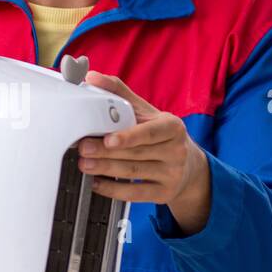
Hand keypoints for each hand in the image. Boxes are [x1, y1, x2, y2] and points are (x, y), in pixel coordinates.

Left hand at [76, 70, 211, 234]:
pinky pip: (136, 194)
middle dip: (106, 152)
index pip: (150, 132)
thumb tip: (92, 77)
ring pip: (133, 174)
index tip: (108, 138)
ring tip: (84, 164)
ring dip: (105, 170)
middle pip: (136, 153)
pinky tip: (97, 183)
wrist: (188, 165)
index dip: (129, 136)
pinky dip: (113, 190)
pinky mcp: (164, 193)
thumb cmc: (161, 134)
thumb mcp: (147, 112)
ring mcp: (172, 174)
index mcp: (172, 127)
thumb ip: (119, 93)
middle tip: (83, 149)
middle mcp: (176, 151)